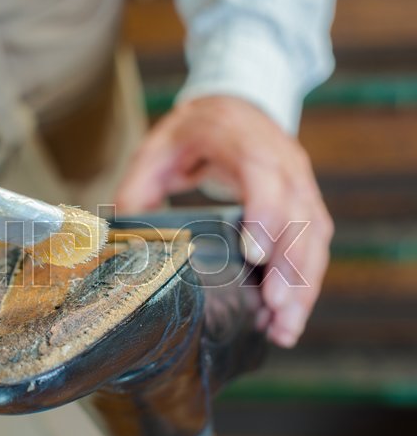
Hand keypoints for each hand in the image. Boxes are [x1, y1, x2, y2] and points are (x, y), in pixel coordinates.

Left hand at [116, 96, 332, 347]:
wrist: (231, 106)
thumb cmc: (192, 132)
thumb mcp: (155, 150)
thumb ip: (136, 190)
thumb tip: (120, 239)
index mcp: (244, 142)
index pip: (265, 176)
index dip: (265, 215)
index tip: (254, 256)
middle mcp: (283, 162)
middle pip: (299, 216)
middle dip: (290, 268)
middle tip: (274, 311)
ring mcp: (300, 183)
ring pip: (314, 236)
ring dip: (303, 285)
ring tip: (283, 329)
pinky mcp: (305, 204)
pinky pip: (315, 245)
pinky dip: (305, 282)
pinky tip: (287, 316)